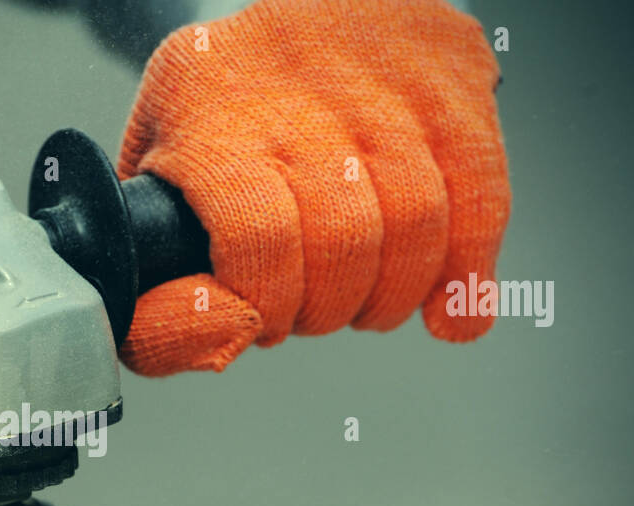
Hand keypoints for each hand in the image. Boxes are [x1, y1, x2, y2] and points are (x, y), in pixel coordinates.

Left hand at [117, 0, 510, 375]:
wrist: (297, 3)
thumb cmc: (218, 109)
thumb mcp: (152, 174)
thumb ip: (158, 277)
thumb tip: (219, 343)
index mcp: (214, 117)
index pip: (258, 235)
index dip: (268, 304)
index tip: (261, 322)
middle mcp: (302, 90)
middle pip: (343, 238)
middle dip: (326, 307)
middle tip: (310, 313)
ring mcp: (385, 85)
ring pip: (416, 222)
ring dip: (390, 295)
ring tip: (362, 303)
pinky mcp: (452, 85)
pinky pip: (481, 197)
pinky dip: (468, 271)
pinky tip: (448, 309)